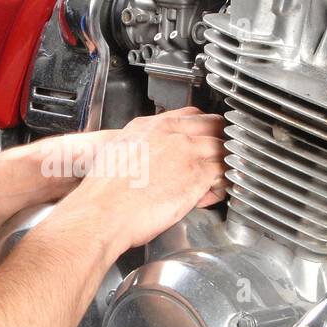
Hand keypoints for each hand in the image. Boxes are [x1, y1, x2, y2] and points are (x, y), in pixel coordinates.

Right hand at [50, 107, 227, 252]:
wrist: (102, 211)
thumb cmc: (104, 193)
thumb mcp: (117, 155)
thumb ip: (141, 150)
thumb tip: (150, 161)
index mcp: (149, 126)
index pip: (190, 115)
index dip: (202, 128)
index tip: (204, 138)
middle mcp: (170, 134)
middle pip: (213, 126)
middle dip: (220, 141)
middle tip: (217, 159)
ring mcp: (186, 151)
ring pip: (223, 148)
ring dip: (223, 163)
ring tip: (215, 181)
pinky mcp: (197, 175)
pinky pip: (224, 174)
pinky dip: (223, 186)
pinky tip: (210, 196)